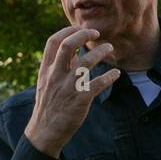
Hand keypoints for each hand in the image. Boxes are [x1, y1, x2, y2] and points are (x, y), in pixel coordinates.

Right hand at [23, 26, 120, 157]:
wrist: (44, 131)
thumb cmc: (48, 105)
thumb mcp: (46, 83)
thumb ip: (58, 66)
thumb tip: (74, 51)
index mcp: (45, 70)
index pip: (53, 42)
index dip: (68, 31)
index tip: (80, 29)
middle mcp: (55, 75)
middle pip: (67, 46)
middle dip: (83, 35)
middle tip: (97, 33)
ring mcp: (67, 87)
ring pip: (85, 62)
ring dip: (100, 52)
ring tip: (110, 48)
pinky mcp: (79, 99)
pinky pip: (98, 83)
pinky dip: (110, 76)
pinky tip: (116, 74)